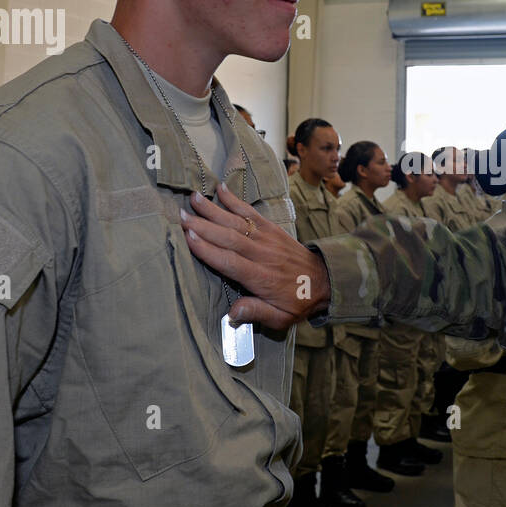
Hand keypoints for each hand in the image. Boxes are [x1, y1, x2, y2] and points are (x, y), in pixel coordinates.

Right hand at [179, 183, 329, 329]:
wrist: (325, 280)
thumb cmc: (297, 301)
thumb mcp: (280, 318)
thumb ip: (255, 313)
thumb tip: (231, 314)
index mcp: (260, 277)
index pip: (230, 262)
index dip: (208, 250)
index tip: (188, 238)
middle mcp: (262, 254)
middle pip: (228, 238)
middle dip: (203, 226)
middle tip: (180, 216)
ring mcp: (267, 238)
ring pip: (236, 222)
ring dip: (213, 210)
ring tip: (193, 198)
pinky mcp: (272, 228)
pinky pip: (251, 213)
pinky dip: (235, 200)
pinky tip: (221, 189)